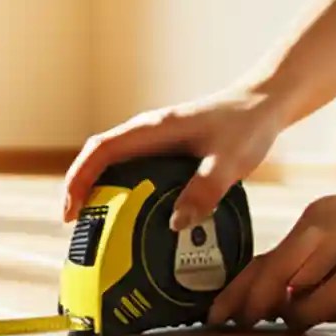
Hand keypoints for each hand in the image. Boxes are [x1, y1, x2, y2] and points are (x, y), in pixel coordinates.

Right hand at [62, 86, 286, 228]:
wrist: (264, 104)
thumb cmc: (247, 125)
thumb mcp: (231, 160)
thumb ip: (206, 189)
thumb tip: (177, 224)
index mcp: (152, 130)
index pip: (100, 150)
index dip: (78, 179)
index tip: (71, 212)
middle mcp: (147, 134)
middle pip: (99, 160)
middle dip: (82, 192)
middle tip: (81, 230)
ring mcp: (155, 143)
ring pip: (115, 167)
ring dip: (102, 195)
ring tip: (102, 231)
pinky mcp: (167, 153)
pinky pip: (136, 173)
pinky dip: (127, 195)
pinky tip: (138, 222)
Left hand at [207, 177, 335, 332]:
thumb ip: (306, 262)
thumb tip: (265, 301)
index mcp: (315, 219)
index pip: (263, 260)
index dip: (236, 292)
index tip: (215, 315)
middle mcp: (328, 230)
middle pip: (272, 277)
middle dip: (250, 307)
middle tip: (240, 324)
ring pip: (304, 302)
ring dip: (296, 318)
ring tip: (299, 315)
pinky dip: (329, 316)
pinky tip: (335, 308)